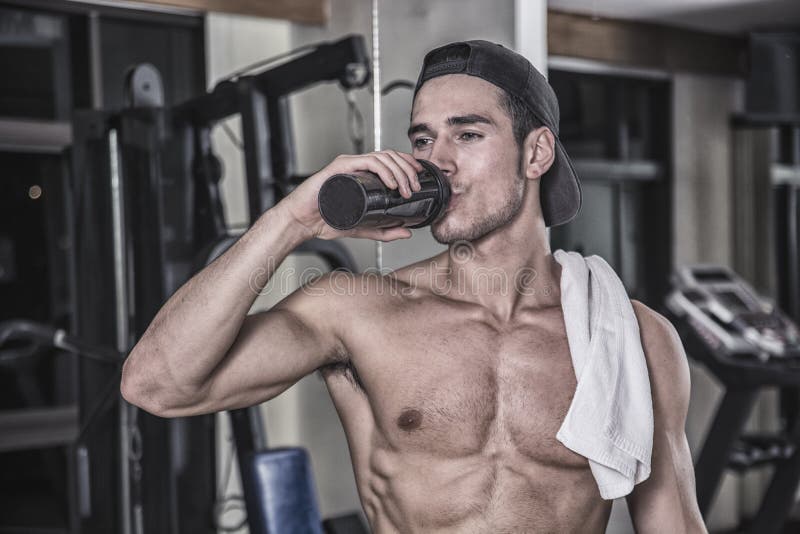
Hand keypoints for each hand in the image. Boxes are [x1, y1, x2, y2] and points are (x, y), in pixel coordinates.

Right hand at [276, 151, 423, 240]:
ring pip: (382, 157)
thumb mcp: (363, 228)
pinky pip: (367, 162)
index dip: (408, 166)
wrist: (302, 222)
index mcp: (363, 173)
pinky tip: (391, 183)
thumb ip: (385, 231)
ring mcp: (349, 164)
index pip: (392, 161)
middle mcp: (357, 165)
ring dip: (399, 171)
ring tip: (405, 189)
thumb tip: (407, 231)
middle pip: (391, 156)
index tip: (419, 179)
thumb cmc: (325, 220)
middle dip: (408, 170)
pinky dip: (383, 170)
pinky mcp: (340, 167)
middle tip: (415, 188)